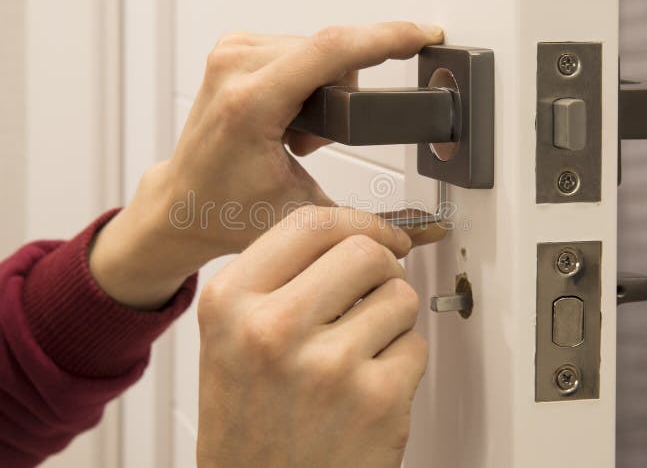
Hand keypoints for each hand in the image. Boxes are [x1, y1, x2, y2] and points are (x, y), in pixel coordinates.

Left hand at [90, 22, 443, 308]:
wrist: (182, 203)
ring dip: (324, 90)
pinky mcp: (234, 47)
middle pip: (333, 54)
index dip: (386, 39)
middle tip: (308, 143)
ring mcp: (232, 52)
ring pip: (319, 48)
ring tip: (291, 134)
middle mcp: (235, 67)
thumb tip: (425, 229)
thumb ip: (369, 222)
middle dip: (343, 98)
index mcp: (249, 104)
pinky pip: (300, 48)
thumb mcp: (305, 218)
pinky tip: (283, 116)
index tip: (421, 36)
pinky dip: (306, 79)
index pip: (331, 52)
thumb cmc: (225, 210)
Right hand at [196, 206, 427, 467]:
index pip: (311, 223)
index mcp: (230, 302)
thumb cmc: (247, 423)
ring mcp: (328, 365)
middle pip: (366, 250)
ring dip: (391, 317)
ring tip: (359, 351)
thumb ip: (277, 280)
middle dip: (382, 267)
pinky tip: (368, 386)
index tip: (378, 233)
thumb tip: (351, 236)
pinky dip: (401, 361)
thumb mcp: (230, 337)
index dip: (358, 222)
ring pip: (401, 295)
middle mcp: (274, 328)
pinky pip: (416, 345)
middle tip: (373, 291)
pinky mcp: (376, 401)